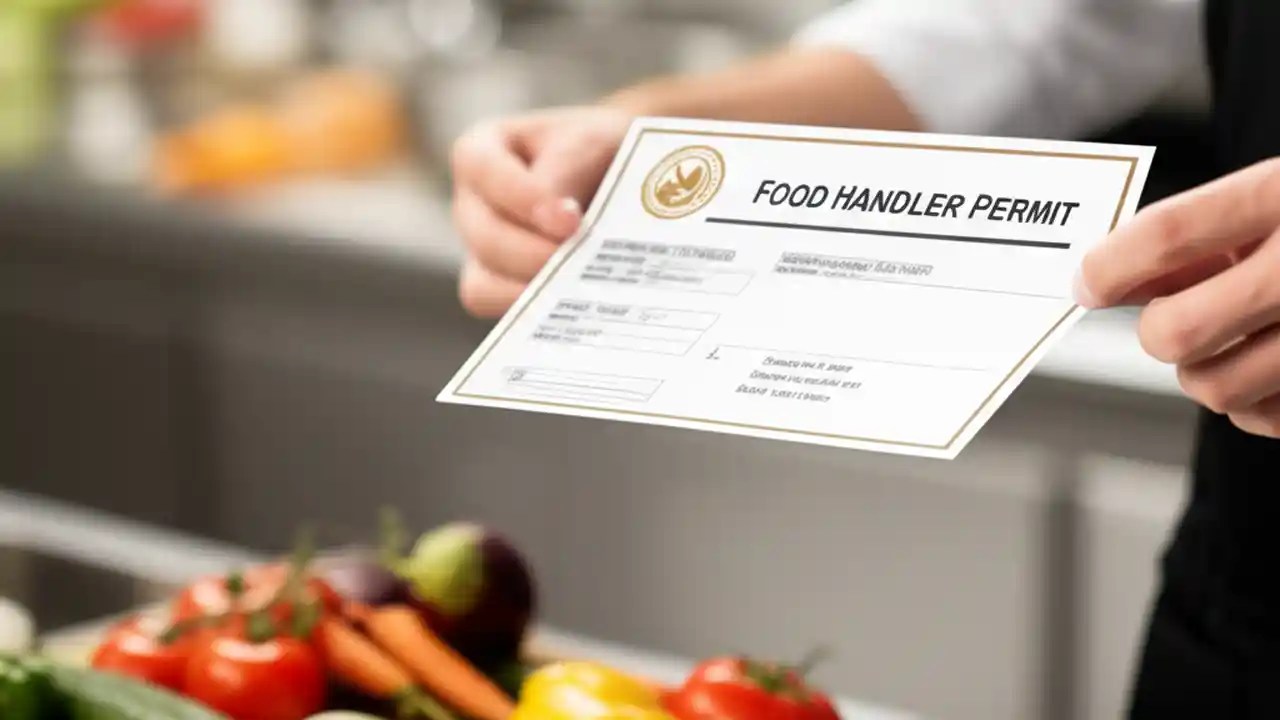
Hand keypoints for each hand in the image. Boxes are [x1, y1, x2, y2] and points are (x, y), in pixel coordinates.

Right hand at [450, 106, 633, 317]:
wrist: (628, 185)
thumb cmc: (601, 153)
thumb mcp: (589, 143)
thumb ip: (566, 172)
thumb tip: (557, 224)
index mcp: (480, 154)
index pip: (482, 171)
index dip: (523, 199)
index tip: (569, 221)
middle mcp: (471, 206)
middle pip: (483, 236)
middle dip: (532, 253)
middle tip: (578, 261)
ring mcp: (482, 255)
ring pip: (482, 285)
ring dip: (531, 290)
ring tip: (576, 288)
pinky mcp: (503, 293)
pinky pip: (505, 315)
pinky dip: (539, 315)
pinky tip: (574, 309)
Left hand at [1076, 158, 1279, 436]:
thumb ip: (1204, 235)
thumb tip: (1106, 276)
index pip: (1172, 233)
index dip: (1110, 264)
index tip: (1083, 283)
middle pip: (1176, 330)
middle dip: (1159, 330)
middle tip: (1169, 318)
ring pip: (1210, 386)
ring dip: (1201, 369)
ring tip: (1233, 338)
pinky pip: (1258, 417)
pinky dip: (1249, 400)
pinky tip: (1274, 364)